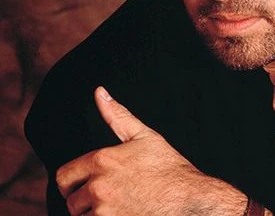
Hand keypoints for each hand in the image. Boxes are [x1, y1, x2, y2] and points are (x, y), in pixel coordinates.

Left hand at [56, 86, 246, 214]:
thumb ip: (116, 115)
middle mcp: (99, 187)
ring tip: (116, 206)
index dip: (73, 180)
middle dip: (83, 199)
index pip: (64, 176)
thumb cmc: (168, 168)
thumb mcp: (143, 136)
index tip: (84, 183)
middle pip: (71, 201)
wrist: (189, 199)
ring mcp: (104, 212)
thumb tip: (99, 92)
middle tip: (104, 196)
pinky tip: (121, 214)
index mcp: (103, 161)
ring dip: (93, 214)